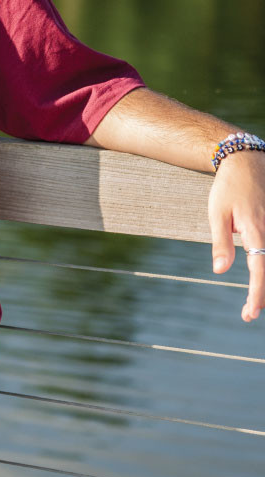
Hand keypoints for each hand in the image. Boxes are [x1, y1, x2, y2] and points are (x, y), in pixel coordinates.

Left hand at [208, 152, 264, 321]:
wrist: (247, 163)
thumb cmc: (228, 188)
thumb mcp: (217, 213)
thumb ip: (220, 243)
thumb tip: (220, 271)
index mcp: (256, 230)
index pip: (261, 271)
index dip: (257, 295)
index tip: (249, 313)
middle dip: (264, 294)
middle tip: (250, 311)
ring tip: (256, 299)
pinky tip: (262, 276)